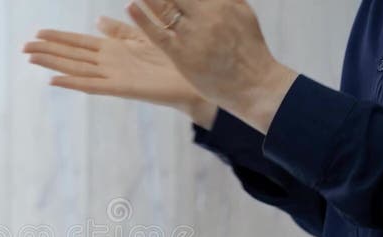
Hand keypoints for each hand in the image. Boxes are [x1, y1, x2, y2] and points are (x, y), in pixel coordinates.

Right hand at [24, 17, 216, 127]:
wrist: (191, 79)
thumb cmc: (170, 60)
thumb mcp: (142, 37)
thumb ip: (119, 30)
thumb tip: (97, 21)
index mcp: (112, 50)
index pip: (78, 42)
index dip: (58, 38)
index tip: (38, 33)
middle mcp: (108, 64)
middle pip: (71, 55)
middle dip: (48, 50)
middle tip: (24, 48)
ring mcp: (112, 76)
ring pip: (76, 69)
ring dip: (53, 64)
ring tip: (33, 59)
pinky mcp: (121, 88)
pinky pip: (92, 85)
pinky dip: (73, 83)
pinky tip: (55, 80)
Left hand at [126, 0, 297, 132]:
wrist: (252, 83)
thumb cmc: (249, 49)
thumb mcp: (243, 13)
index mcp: (221, 3)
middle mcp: (205, 15)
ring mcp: (192, 34)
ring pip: (163, 8)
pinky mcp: (181, 54)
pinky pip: (157, 33)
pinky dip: (142, 19)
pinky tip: (130, 7)